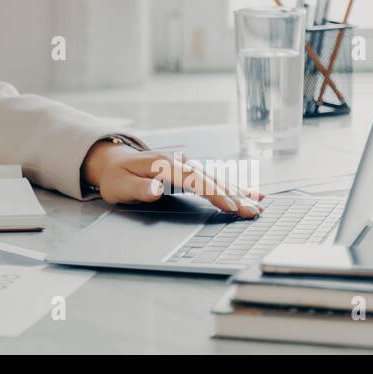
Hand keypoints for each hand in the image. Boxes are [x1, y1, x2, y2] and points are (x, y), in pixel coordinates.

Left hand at [81, 141, 264, 217]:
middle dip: (234, 196)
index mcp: (163, 164)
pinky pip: (214, 179)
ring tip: (259, 204)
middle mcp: (179, 161)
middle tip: (253, 211)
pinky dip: (234, 186)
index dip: (213, 193)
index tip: (230, 206)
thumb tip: (156, 190)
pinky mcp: (189, 171)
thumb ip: (138, 189)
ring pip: (216, 179)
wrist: (113, 162)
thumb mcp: (120, 186)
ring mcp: (186, 165)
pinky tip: (252, 192)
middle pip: (211, 179)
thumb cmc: (117, 177)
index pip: (194, 180)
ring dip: (238, 192)